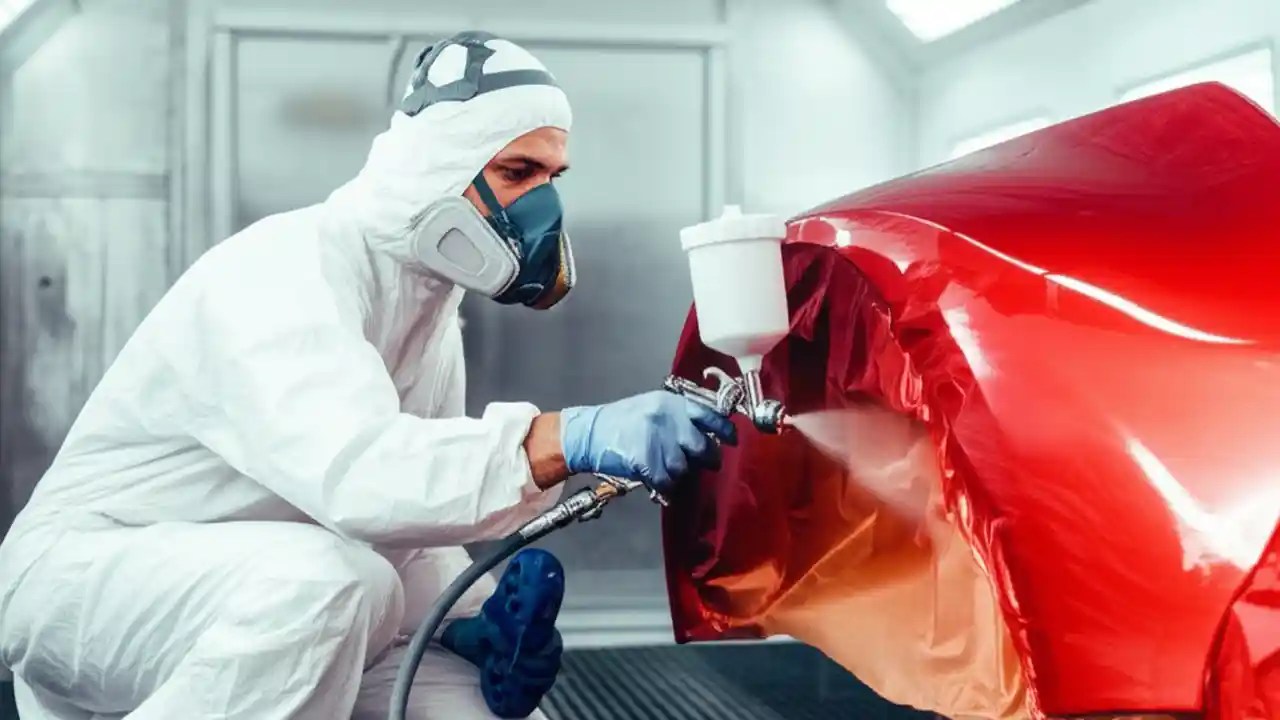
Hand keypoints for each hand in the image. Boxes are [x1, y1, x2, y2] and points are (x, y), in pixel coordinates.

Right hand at [559, 391, 737, 494]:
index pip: (709, 414)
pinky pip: (666, 481)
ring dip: (678, 473)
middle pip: (702, 446)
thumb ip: (679, 416)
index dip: (725, 429)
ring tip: (666, 469)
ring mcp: (655, 440)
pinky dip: (664, 486)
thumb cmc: (621, 421)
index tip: (732, 440)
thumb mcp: (652, 407)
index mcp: (671, 403)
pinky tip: (657, 481)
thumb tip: (709, 432)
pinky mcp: (645, 461)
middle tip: (705, 463)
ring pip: (684, 468)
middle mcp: (666, 419)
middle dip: (707, 459)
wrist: (588, 433)